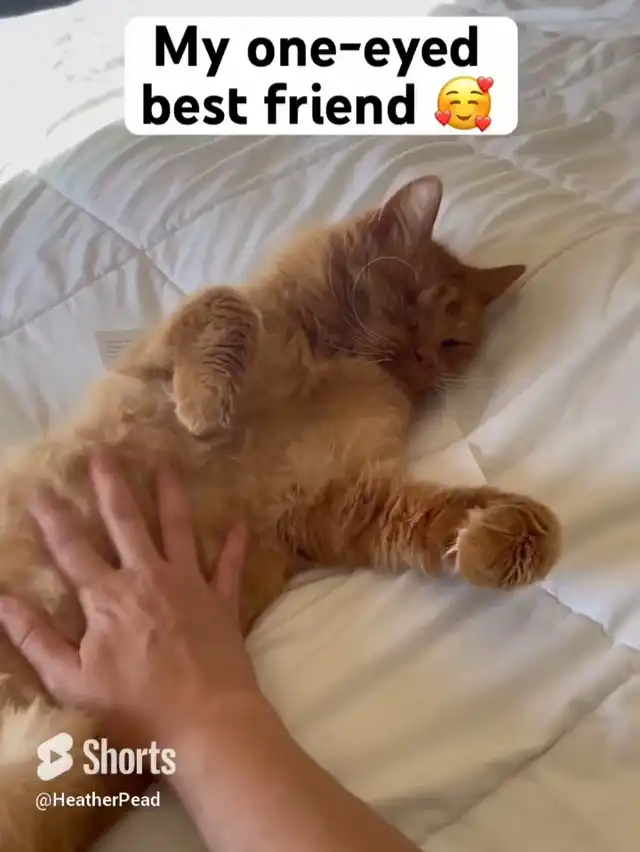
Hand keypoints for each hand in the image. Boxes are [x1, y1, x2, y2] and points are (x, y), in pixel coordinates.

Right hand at [0, 451, 261, 747]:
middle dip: (112, 485)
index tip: (41, 489)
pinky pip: (229, 566)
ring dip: (171, 495)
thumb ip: (36, 638)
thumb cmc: (135, 708)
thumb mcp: (71, 680)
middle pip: (126, 522)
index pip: (72, 549)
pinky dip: (234, 544)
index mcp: (108, 598)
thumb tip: (0, 599)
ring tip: (166, 465)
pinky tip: (240, 521)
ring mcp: (189, 585)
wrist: (207, 722)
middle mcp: (148, 578)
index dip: (54, 519)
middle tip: (104, 452)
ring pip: (178, 529)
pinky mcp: (221, 601)